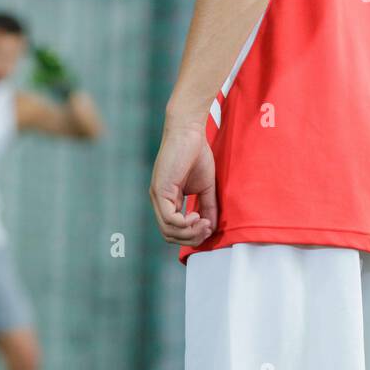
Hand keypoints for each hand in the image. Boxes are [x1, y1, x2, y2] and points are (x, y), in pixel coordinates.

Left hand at [149, 119, 217, 246]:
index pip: (174, 231)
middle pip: (170, 235)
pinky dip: (185, 224)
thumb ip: (207, 206)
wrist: (189, 131)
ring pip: (169, 231)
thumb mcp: (206, 187)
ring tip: (204, 223)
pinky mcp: (160, 191)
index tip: (209, 227)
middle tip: (207, 228)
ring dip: (189, 232)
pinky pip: (169, 220)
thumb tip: (211, 227)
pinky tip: (196, 216)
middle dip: (191, 238)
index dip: (192, 235)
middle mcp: (159, 202)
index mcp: (168, 201)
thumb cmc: (196, 153)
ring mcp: (157, 197)